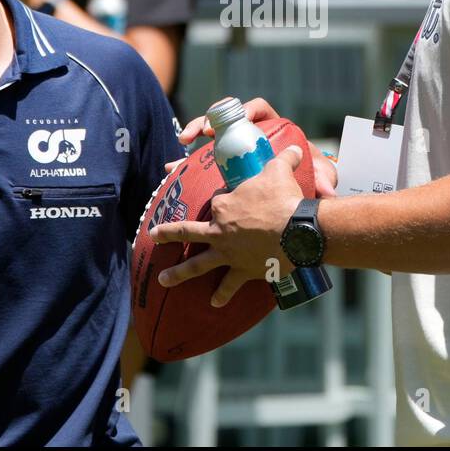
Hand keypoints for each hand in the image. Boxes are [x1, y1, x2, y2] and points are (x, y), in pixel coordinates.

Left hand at [150, 145, 306, 306]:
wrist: (297, 231)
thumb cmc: (284, 199)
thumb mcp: (280, 171)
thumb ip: (284, 158)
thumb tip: (296, 147)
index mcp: (224, 206)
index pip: (216, 200)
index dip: (224, 198)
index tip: (234, 197)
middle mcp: (220, 231)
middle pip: (188, 232)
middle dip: (168, 234)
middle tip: (153, 236)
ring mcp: (228, 253)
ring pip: (197, 265)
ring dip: (179, 273)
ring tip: (163, 280)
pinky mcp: (243, 270)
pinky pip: (229, 284)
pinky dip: (222, 295)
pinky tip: (214, 303)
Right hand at [177, 97, 337, 197]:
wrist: (299, 200)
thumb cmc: (311, 179)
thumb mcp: (318, 176)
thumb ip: (324, 178)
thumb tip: (327, 189)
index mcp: (273, 128)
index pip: (259, 109)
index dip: (248, 109)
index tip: (241, 119)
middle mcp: (251, 135)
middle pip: (227, 118)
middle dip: (210, 120)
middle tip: (202, 132)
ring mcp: (235, 150)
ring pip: (210, 137)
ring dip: (193, 137)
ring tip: (183, 145)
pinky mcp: (224, 166)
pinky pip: (202, 160)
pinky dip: (187, 163)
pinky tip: (174, 169)